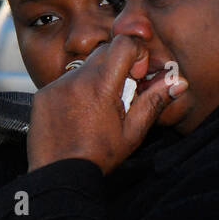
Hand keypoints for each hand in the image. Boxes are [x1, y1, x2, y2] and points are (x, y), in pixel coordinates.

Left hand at [28, 34, 187, 173]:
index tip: (136, 75)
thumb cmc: (97, 157)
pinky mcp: (41, 95)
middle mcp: (75, 80)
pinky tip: (77, 115)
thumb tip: (177, 82)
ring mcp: (54, 86)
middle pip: (102, 52)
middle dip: (117, 64)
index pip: (123, 44)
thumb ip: (154, 101)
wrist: (58, 175)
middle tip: (120, 92)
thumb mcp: (133, 132)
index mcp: (100, 86)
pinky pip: (63, 82)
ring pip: (82, 68)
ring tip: (96, 109)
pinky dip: (74, 91)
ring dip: (95, 79)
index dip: (136, 54)